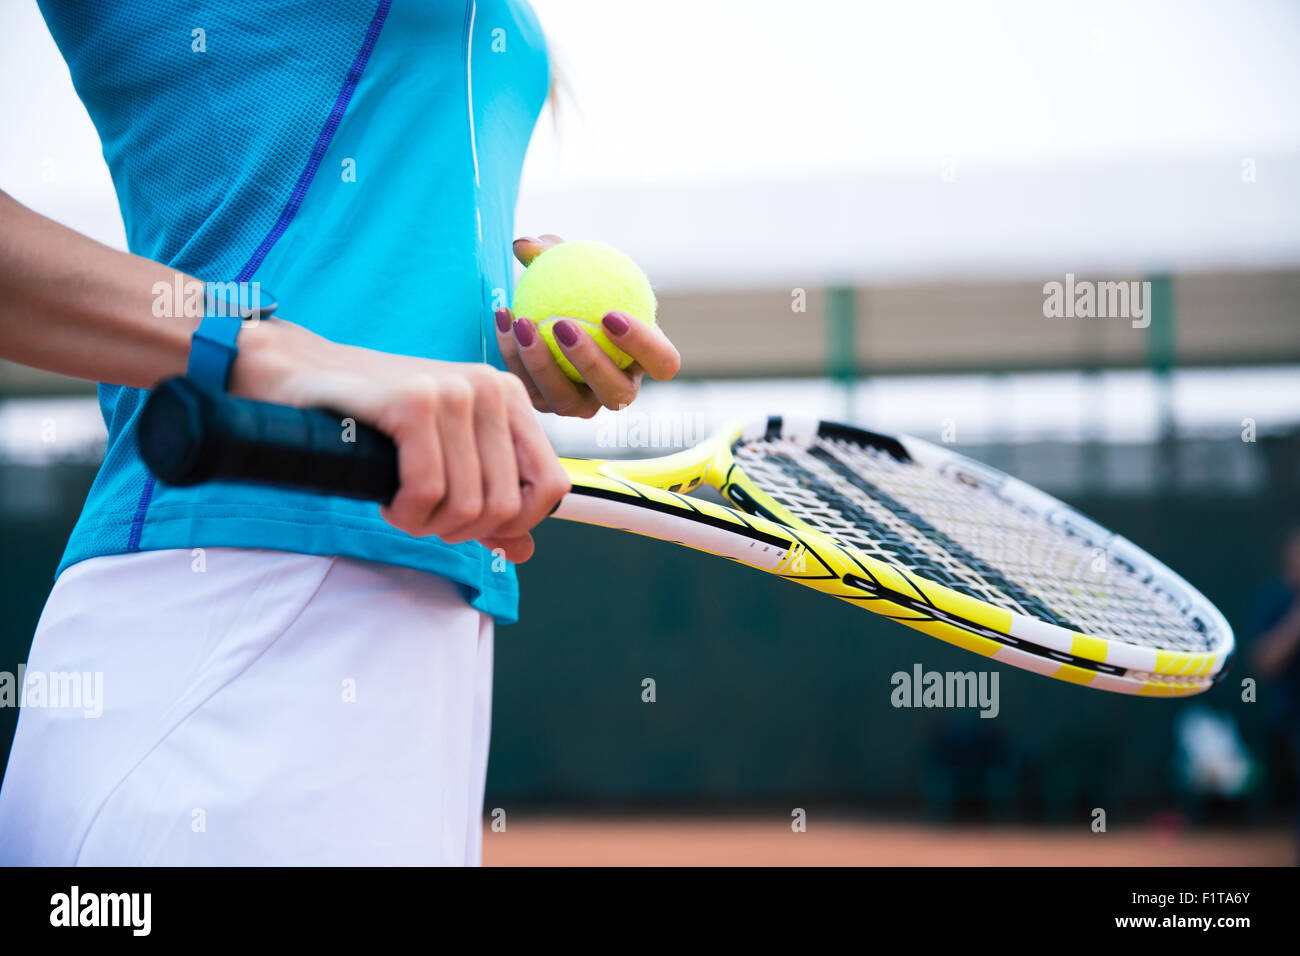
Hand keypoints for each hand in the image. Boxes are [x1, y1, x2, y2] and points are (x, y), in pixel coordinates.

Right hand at [230, 320, 569, 562]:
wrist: (299, 376)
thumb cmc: (375, 422)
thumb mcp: (445, 458)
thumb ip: (489, 503)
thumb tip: (524, 551)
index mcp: (510, 397)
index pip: (552, 487)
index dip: (516, 523)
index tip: (473, 524)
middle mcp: (490, 388)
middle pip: (508, 505)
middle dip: (461, 531)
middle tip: (424, 516)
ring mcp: (453, 390)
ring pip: (469, 505)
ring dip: (428, 525)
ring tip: (403, 506)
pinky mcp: (413, 401)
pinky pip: (428, 491)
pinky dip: (406, 512)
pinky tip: (389, 500)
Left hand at [495, 234, 680, 417]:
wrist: (553, 313)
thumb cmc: (580, 284)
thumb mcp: (576, 264)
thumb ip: (554, 252)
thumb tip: (524, 245)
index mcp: (647, 360)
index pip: (663, 363)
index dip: (644, 345)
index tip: (611, 313)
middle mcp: (619, 391)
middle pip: (615, 392)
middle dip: (591, 363)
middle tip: (562, 324)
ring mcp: (583, 405)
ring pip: (567, 401)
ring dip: (543, 364)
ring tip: (524, 323)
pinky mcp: (548, 406)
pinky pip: (531, 388)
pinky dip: (513, 354)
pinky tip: (502, 318)